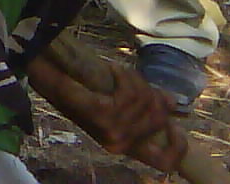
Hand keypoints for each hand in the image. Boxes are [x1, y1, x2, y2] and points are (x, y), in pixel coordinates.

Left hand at [63, 65, 186, 174]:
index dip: (180, 146)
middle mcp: (121, 143)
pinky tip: (113, 69)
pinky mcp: (100, 113)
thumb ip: (145, 106)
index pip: (165, 161)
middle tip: (132, 80)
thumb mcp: (119, 103)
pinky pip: (128, 93)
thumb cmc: (82, 92)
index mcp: (128, 144)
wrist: (50, 77)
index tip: (175, 125)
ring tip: (118, 73)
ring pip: (143, 100)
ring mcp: (111, 129)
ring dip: (134, 79)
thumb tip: (172, 102)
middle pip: (159, 118)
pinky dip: (123, 75)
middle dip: (150, 93)